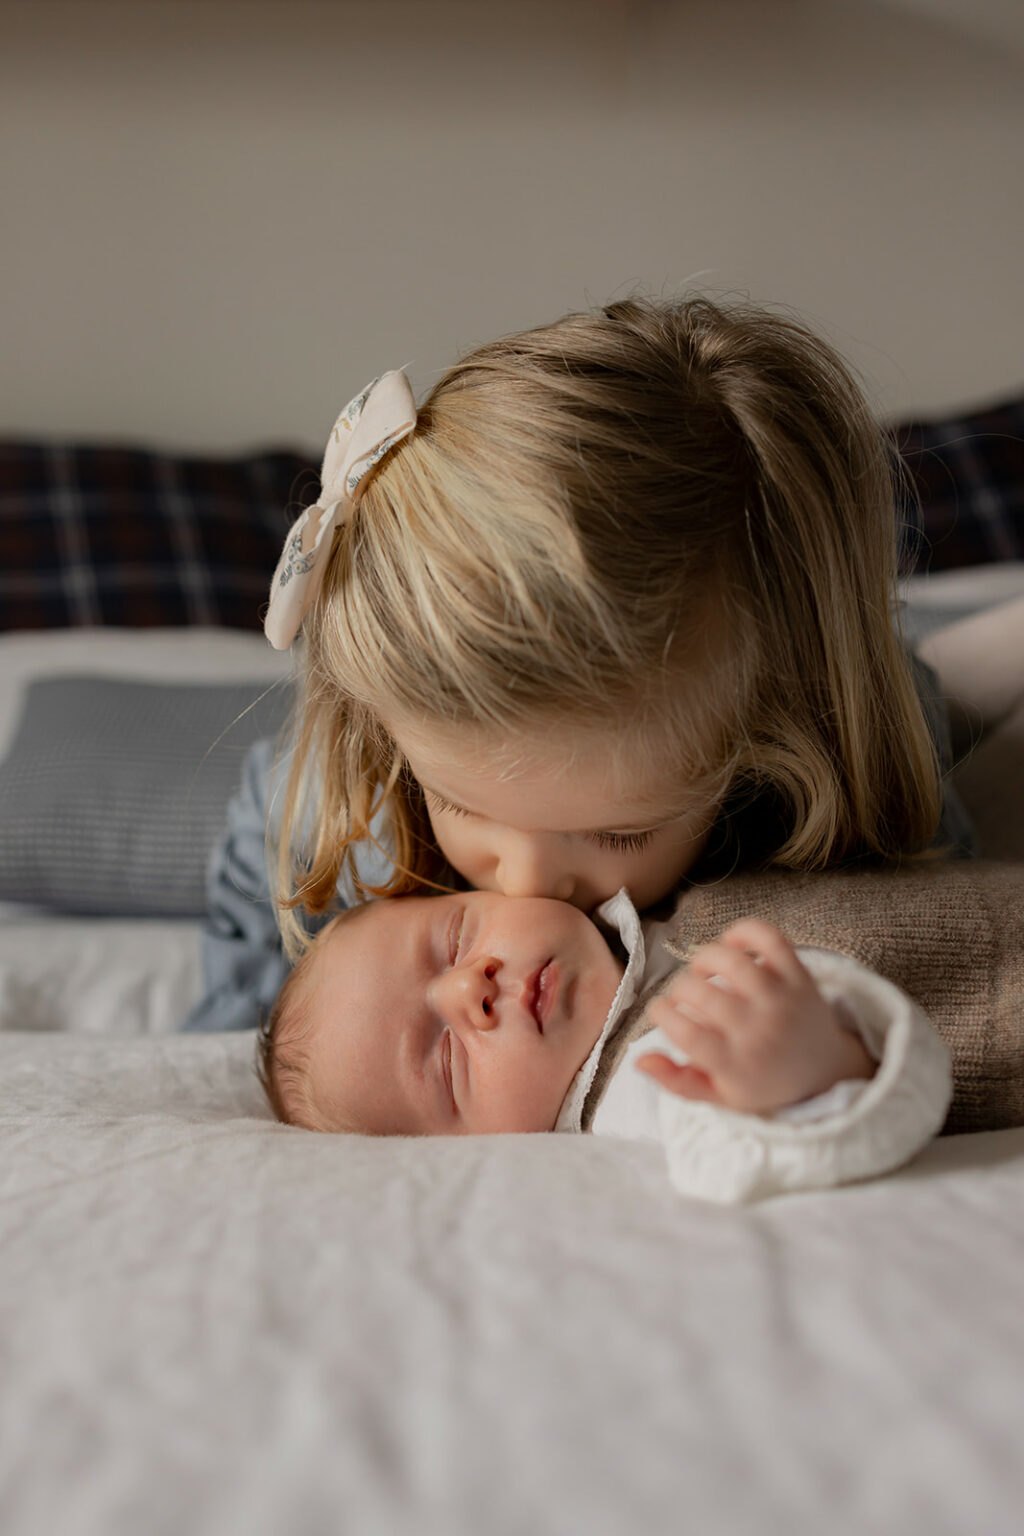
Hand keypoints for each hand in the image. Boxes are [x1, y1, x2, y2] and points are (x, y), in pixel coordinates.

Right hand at [635, 919, 874, 1114]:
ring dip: (704, 959)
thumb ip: (678, 1082)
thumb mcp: (721, 1097)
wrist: (826, 1070)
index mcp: (735, 1065)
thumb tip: (639, 1060)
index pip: (684, 1032)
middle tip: (683, 995)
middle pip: (700, 994)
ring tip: (702, 970)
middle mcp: (758, 1031)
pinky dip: (744, 931)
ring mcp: (781, 1000)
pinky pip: (770, 939)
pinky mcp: (800, 976)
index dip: (661, 1014)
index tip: (660, 1011)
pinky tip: (731, 943)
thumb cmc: (765, 1083)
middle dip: (678, 989)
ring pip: (731, 961)